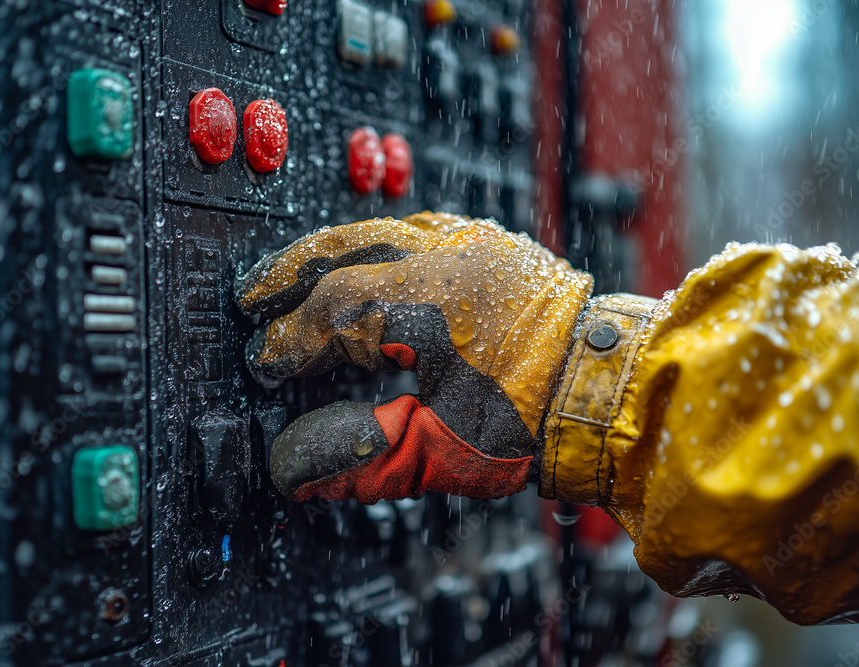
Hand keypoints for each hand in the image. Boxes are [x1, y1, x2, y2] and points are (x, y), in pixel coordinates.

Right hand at [237, 213, 592, 502]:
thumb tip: (296, 467)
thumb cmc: (537, 423)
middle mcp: (447, 261)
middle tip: (252, 296)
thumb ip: (360, 456)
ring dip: (330, 252)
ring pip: (380, 229)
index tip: (266, 360)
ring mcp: (473, 245)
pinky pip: (419, 229)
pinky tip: (365, 258)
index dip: (290, 337)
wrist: (606, 391)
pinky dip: (380, 244)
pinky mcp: (494, 246)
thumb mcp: (440, 449)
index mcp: (428, 306)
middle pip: (343, 251)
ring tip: (295, 273)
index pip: (332, 310)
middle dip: (289, 274)